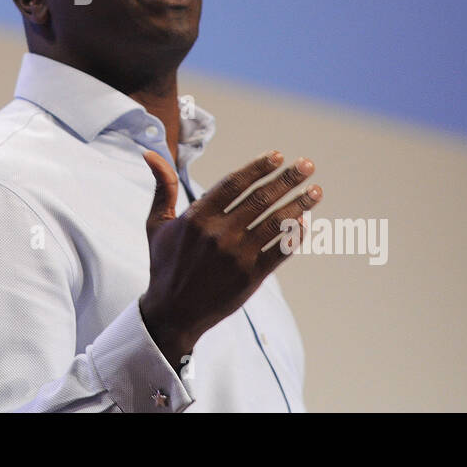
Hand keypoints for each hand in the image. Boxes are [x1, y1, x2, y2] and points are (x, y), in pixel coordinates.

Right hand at [138, 149, 321, 368]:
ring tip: (316, 191)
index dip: (258, 168)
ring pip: (275, 223)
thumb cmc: (164, 263)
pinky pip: (279, 252)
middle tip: (307, 165)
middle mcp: (218, 234)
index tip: (277, 156)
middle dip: (287, 179)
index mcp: (196, 217)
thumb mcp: (156, 224)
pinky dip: (294, 236)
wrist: (172, 313)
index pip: (234, 184)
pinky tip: (305, 223)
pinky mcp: (250, 277)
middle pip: (260, 199)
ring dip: (299, 205)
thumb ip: (162, 188)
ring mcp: (236, 256)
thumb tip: (150, 154)